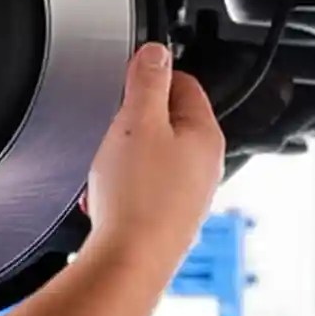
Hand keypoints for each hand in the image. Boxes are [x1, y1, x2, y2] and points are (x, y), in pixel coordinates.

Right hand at [83, 42, 225, 269]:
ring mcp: (189, 195)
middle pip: (168, 120)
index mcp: (206, 135)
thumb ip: (147, 80)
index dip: (152, 77)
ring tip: (109, 166)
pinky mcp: (168, 218)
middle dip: (135, 120)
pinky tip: (107, 194)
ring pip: (154, 155)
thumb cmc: (138, 198)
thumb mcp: (137, 120)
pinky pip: (145, 187)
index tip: (129, 81)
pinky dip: (124, 185)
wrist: (129, 262)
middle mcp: (206, 166)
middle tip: (115, 128)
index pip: (184, 82)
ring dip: (126, 154)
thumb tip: (156, 52)